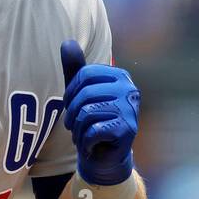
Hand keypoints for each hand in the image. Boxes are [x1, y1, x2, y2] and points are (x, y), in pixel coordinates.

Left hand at [59, 40, 139, 185]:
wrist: (105, 157)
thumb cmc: (93, 121)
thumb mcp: (80, 92)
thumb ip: (75, 68)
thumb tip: (67, 41)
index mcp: (119, 76)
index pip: (84, 75)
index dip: (70, 93)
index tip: (71, 107)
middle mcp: (129, 89)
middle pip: (84, 95)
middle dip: (71, 114)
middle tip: (75, 126)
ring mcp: (130, 110)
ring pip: (87, 114)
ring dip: (78, 130)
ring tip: (83, 135)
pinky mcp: (128, 130)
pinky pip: (93, 131)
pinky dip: (85, 141)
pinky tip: (91, 145)